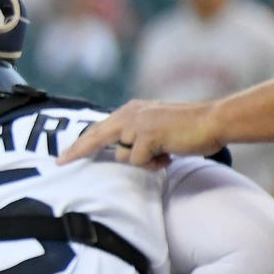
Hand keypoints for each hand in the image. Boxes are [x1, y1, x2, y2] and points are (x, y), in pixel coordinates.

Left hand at [59, 99, 226, 166]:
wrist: (214, 121)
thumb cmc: (190, 128)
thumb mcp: (158, 128)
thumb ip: (139, 135)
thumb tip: (123, 152)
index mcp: (132, 110)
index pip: (99, 128)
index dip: (80, 143)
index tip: (62, 156)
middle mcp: (130, 114)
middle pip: (95, 136)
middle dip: (77, 151)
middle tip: (59, 162)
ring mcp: (137, 124)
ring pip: (122, 155)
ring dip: (142, 161)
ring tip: (164, 153)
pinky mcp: (147, 135)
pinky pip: (138, 161)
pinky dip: (153, 163)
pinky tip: (169, 154)